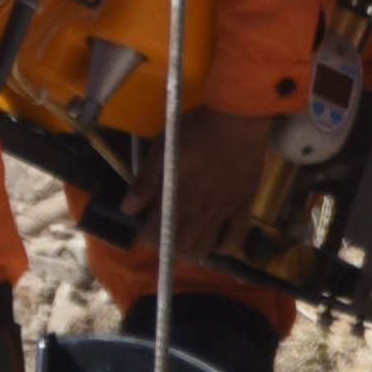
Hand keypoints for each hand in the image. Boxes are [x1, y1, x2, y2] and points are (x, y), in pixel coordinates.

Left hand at [122, 107, 274, 258]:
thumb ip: (146, 181)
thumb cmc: (196, 130)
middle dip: (166, 247)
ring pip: (205, 248)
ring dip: (191, 252)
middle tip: (163, 234)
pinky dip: (222, 247)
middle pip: (180, 247)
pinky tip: (214, 239)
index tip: (145, 225)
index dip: (147, 236)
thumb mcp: (162, 148)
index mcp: (177, 197)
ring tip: (184, 242)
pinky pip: (234, 241)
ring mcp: (224, 212)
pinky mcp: (243, 208)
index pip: (156, 235)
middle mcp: (200, 211)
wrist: (237, 119)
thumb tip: (127, 209)